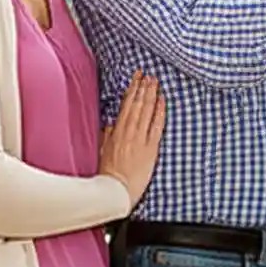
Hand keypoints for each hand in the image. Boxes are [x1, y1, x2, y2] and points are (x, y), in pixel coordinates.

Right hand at [98, 70, 165, 206]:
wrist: (115, 192)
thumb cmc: (108, 175)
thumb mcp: (103, 152)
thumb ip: (107, 136)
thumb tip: (109, 124)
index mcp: (116, 132)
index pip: (125, 105)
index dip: (132, 90)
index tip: (136, 78)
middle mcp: (128, 132)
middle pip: (137, 104)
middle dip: (142, 87)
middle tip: (148, 74)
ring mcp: (140, 139)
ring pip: (146, 111)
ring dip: (151, 94)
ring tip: (155, 81)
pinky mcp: (151, 148)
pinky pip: (156, 125)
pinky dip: (160, 111)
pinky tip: (163, 100)